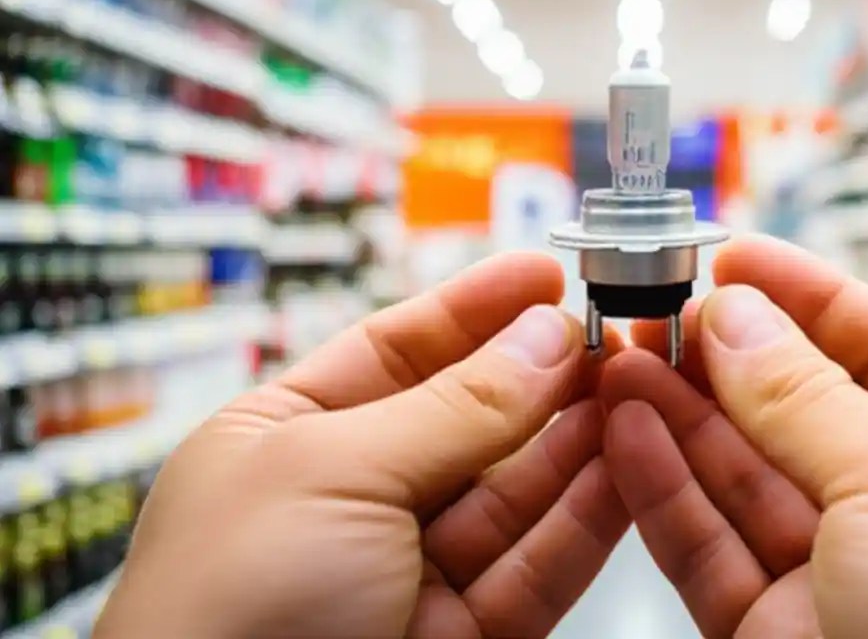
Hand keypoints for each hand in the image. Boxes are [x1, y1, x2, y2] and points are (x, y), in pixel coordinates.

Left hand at [96, 253, 628, 638]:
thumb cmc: (221, 611)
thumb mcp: (336, 473)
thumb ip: (456, 409)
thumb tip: (542, 335)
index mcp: (286, 439)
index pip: (398, 351)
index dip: (475, 309)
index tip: (546, 274)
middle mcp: (351, 501)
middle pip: (469, 421)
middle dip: (541, 376)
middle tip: (615, 332)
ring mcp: (408, 573)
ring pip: (515, 493)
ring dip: (578, 440)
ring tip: (637, 386)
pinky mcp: (464, 636)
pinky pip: (537, 564)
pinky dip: (585, 515)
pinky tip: (626, 463)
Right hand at [609, 236, 867, 638]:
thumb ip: (806, 396)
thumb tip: (735, 314)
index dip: (808, 296)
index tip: (732, 255)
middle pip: (803, 408)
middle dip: (726, 354)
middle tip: (651, 300)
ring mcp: (845, 576)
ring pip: (743, 476)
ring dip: (678, 411)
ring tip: (617, 352)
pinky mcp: (777, 632)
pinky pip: (710, 544)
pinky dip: (662, 485)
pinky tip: (625, 425)